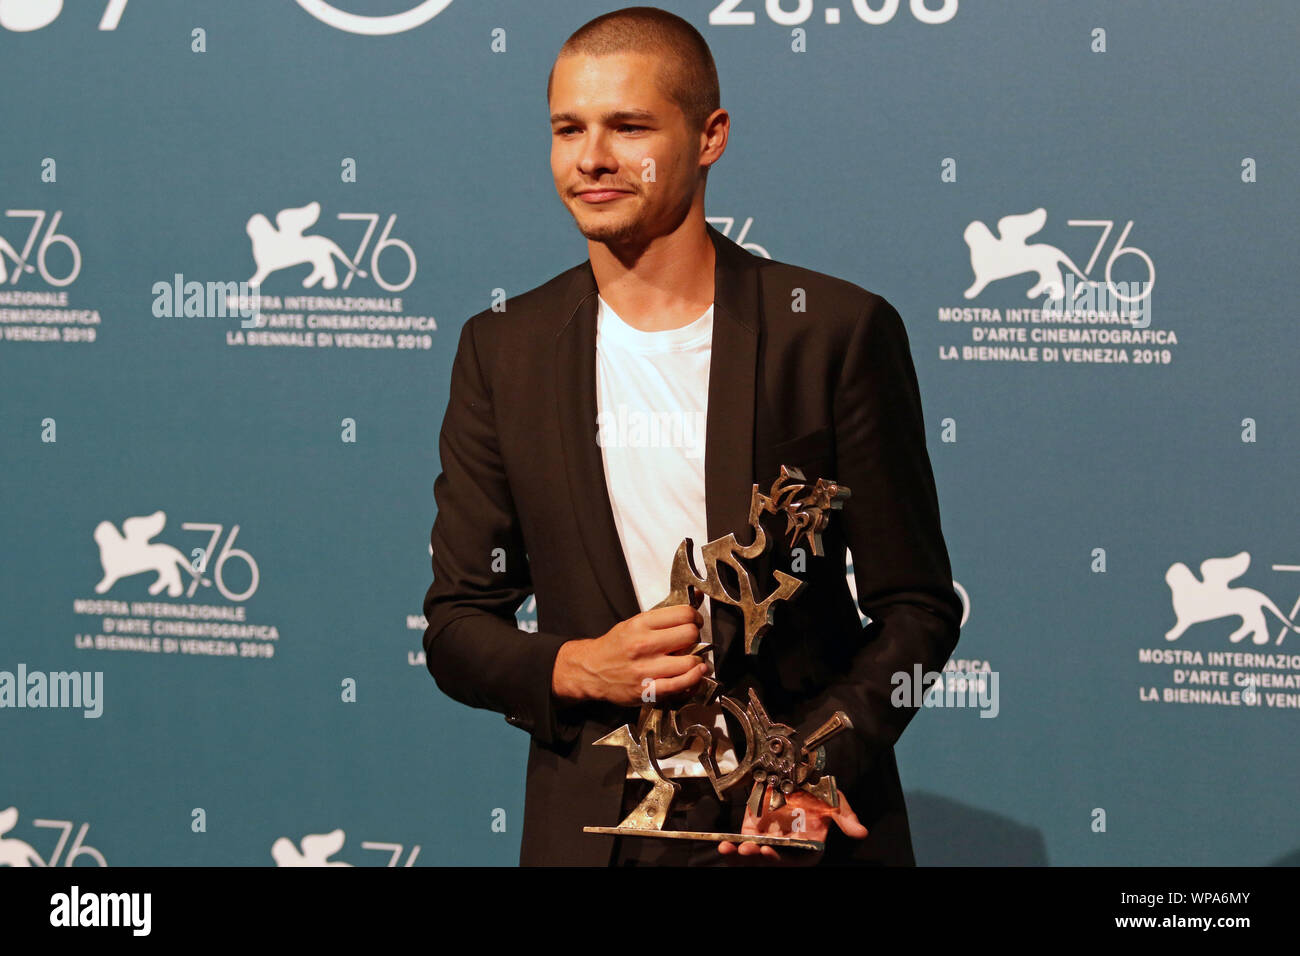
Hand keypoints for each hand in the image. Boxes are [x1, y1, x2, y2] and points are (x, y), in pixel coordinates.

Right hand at [551, 604, 709, 706]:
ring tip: (692, 660)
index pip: (683, 614)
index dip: (695, 618)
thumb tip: (696, 599)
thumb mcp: (635, 622)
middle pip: (690, 635)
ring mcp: (646, 669)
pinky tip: (695, 674)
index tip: (694, 623)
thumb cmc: (615, 647)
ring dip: (696, 661)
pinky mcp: (648, 690)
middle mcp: (643, 645)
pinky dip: (693, 679)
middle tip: (691, 642)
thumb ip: (665, 616)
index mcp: (640, 624)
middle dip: (696, 637)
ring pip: (690, 661)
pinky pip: (680, 685)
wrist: (591, 670)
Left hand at [718, 788, 867, 863]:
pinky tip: (724, 846)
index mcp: (809, 847)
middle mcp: (788, 849)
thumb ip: (844, 816)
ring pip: (755, 858)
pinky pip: (741, 845)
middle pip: (772, 862)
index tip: (769, 851)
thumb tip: (861, 832)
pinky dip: (732, 849)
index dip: (782, 860)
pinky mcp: (753, 832)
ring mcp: (769, 841)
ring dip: (742, 858)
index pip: (797, 860)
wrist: (795, 770)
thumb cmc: (816, 788)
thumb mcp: (833, 799)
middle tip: (747, 851)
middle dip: (758, 860)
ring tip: (729, 851)